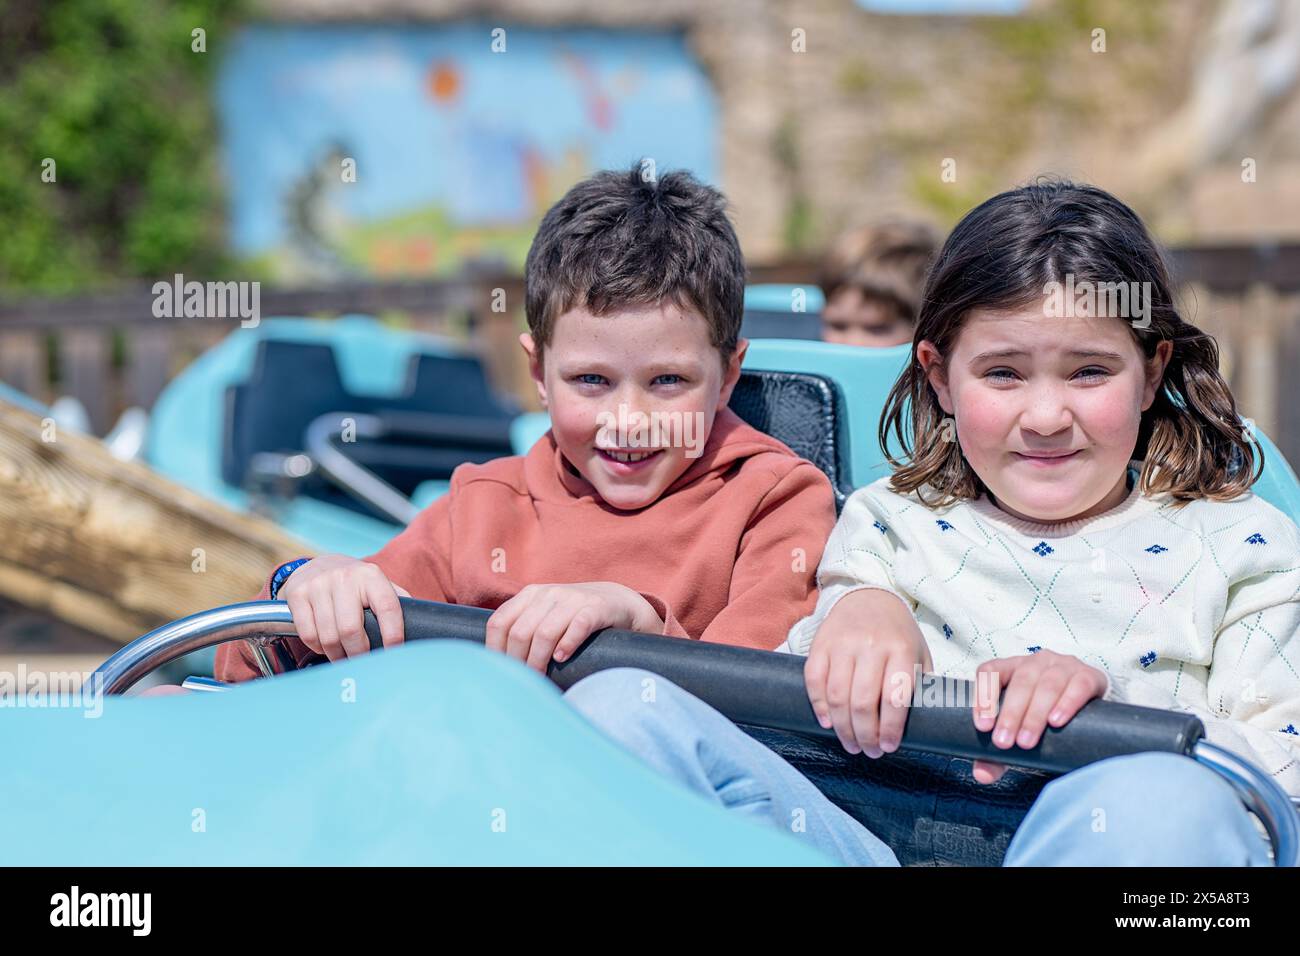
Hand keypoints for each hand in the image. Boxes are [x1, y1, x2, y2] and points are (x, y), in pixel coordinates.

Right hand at [276, 555, 410, 660]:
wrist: (318, 565)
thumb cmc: (356, 584)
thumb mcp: (378, 585)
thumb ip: (398, 601)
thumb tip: (422, 625)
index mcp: (371, 576)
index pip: (388, 609)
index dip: (393, 635)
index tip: (394, 653)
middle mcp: (345, 577)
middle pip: (351, 630)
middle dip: (358, 654)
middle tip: (363, 665)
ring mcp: (318, 584)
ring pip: (329, 636)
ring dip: (338, 655)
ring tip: (345, 659)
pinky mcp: (297, 594)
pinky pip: (308, 634)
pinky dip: (318, 647)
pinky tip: (326, 646)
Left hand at [485, 582, 663, 672]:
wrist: (617, 602)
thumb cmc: (574, 617)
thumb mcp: (545, 615)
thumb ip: (523, 629)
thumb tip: (494, 666)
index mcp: (530, 595)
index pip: (499, 622)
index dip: (495, 651)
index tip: (499, 673)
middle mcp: (549, 594)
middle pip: (520, 632)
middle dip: (517, 662)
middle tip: (521, 682)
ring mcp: (573, 599)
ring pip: (545, 632)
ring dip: (538, 660)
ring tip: (539, 678)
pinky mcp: (596, 607)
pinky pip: (577, 626)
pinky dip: (567, 645)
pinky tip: (562, 659)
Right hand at [804, 589, 931, 756]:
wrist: (868, 596)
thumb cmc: (897, 634)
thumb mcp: (918, 653)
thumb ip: (920, 685)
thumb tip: (921, 726)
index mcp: (900, 649)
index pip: (895, 698)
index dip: (890, 729)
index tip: (889, 747)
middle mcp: (870, 646)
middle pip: (863, 702)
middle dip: (865, 736)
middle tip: (869, 752)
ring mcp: (842, 644)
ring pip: (838, 696)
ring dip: (842, 728)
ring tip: (851, 744)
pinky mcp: (820, 644)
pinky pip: (814, 680)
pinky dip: (819, 705)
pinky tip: (827, 722)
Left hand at [971, 650, 1107, 783]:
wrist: (1088, 709)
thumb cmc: (1043, 716)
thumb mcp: (1018, 730)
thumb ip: (998, 753)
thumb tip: (982, 775)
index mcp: (1011, 667)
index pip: (990, 672)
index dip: (984, 696)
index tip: (982, 726)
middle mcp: (1036, 662)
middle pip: (1020, 682)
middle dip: (1010, 714)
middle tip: (1004, 743)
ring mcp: (1063, 665)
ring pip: (1047, 685)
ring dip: (1035, 714)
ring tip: (1027, 740)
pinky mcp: (1088, 676)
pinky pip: (1077, 686)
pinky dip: (1066, 703)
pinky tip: (1056, 721)